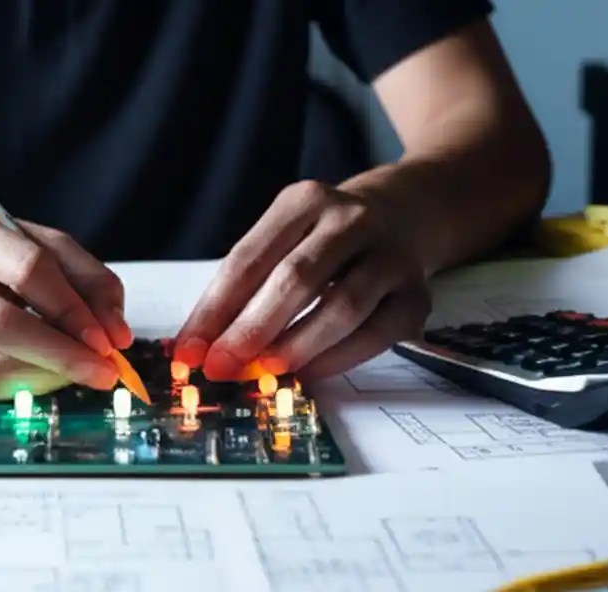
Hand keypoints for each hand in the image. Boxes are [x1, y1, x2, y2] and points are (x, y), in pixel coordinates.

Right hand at [0, 208, 133, 398]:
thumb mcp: (38, 246)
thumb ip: (86, 280)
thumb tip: (116, 333)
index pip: (26, 269)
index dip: (74, 309)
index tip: (110, 339)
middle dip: (61, 353)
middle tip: (101, 371)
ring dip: (43, 376)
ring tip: (75, 374)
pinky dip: (19, 387)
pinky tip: (42, 378)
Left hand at [173, 180, 431, 380]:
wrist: (408, 214)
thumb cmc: (324, 238)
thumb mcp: (283, 239)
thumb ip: (243, 288)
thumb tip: (199, 346)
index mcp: (304, 201)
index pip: (248, 258)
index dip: (214, 309)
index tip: (189, 350)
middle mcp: (352, 220)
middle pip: (296, 279)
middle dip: (251, 330)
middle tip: (222, 367)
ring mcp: (392, 255)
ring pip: (341, 307)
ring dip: (295, 347)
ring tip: (263, 374)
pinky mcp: (418, 294)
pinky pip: (376, 334)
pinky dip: (337, 359)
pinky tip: (307, 374)